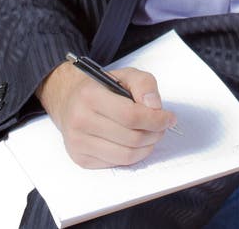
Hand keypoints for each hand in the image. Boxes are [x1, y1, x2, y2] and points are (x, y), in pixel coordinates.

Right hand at [36, 61, 176, 168]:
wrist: (69, 100)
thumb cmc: (102, 88)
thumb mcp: (125, 75)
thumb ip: (144, 84)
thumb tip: (155, 107)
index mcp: (91, 96)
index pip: (131, 115)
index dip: (156, 119)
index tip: (169, 118)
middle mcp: (80, 121)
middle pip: (131, 138)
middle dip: (155, 133)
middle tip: (162, 126)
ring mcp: (78, 143)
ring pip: (126, 156)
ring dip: (147, 147)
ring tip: (152, 135)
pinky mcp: (80, 159)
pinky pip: (116, 164)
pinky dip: (133, 156)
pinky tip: (136, 143)